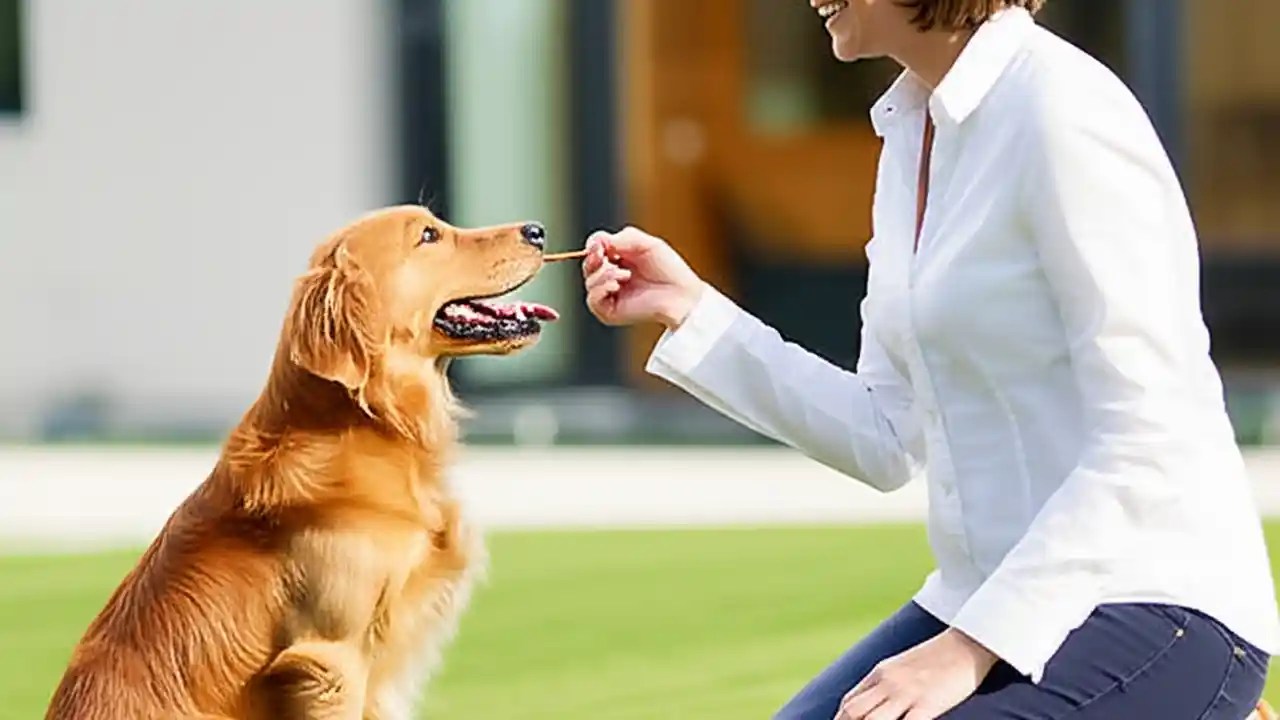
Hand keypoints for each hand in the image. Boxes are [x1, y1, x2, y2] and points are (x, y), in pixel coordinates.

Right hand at [581, 226, 705, 329]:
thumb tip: (595, 243)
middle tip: (606, 257)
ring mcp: (609, 296)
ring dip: (603, 275)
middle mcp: (611, 277)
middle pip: (588, 266)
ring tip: (624, 274)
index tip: (600, 245)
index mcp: (618, 260)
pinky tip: (615, 284)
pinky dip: (601, 289)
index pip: (594, 250)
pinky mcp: (610, 312)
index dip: (593, 246)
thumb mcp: (644, 243)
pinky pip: (592, 300)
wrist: (681, 294)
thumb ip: (619, 238)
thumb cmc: (668, 269)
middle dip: (594, 260)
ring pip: (589, 282)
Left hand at [835, 629, 997, 719]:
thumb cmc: (937, 657)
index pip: (849, 702)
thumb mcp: (901, 666)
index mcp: (880, 673)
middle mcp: (888, 683)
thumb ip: (885, 683)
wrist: (967, 642)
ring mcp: (906, 693)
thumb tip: (871, 702)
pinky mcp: (927, 704)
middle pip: (853, 712)